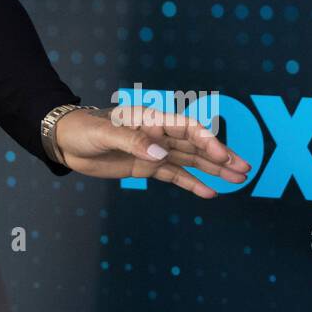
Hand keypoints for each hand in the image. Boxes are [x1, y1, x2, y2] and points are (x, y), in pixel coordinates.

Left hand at [53, 105, 251, 197]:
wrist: (65, 140)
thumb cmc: (82, 129)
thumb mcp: (104, 134)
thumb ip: (133, 142)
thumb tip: (160, 154)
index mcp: (148, 118)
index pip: (184, 127)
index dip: (205, 140)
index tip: (221, 155)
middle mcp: (156, 133)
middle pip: (194, 144)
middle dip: (220, 155)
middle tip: (245, 168)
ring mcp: (154, 151)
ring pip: (190, 160)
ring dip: (214, 169)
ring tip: (239, 178)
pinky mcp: (146, 167)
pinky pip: (174, 175)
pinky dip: (192, 183)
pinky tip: (210, 192)